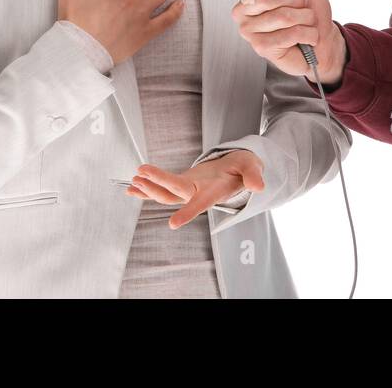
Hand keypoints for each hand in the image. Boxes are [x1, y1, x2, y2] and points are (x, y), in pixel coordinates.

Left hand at [126, 150, 265, 228]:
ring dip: (148, 189)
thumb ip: (253, 176)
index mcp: (213, 193)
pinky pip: (162, 190)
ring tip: (134, 181)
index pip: (199, 203)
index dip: (187, 213)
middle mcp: (197, 194)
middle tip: (142, 176)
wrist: (238, 170)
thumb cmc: (244, 168)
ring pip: (165, 194)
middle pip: (175, 194)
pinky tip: (131, 188)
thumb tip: (259, 186)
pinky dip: (146, 190)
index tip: (173, 224)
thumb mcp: (252, 167)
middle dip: (158, 185)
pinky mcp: (182, 184)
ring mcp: (188, 190)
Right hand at [229, 0, 346, 84]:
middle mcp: (244, 10)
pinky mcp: (261, 47)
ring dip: (305, 17)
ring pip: (282, 16)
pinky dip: (308, 33)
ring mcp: (249, 30)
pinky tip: (306, 36)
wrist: (322, 40)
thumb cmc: (310, 11)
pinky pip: (290, 34)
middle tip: (302, 4)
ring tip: (306, 20)